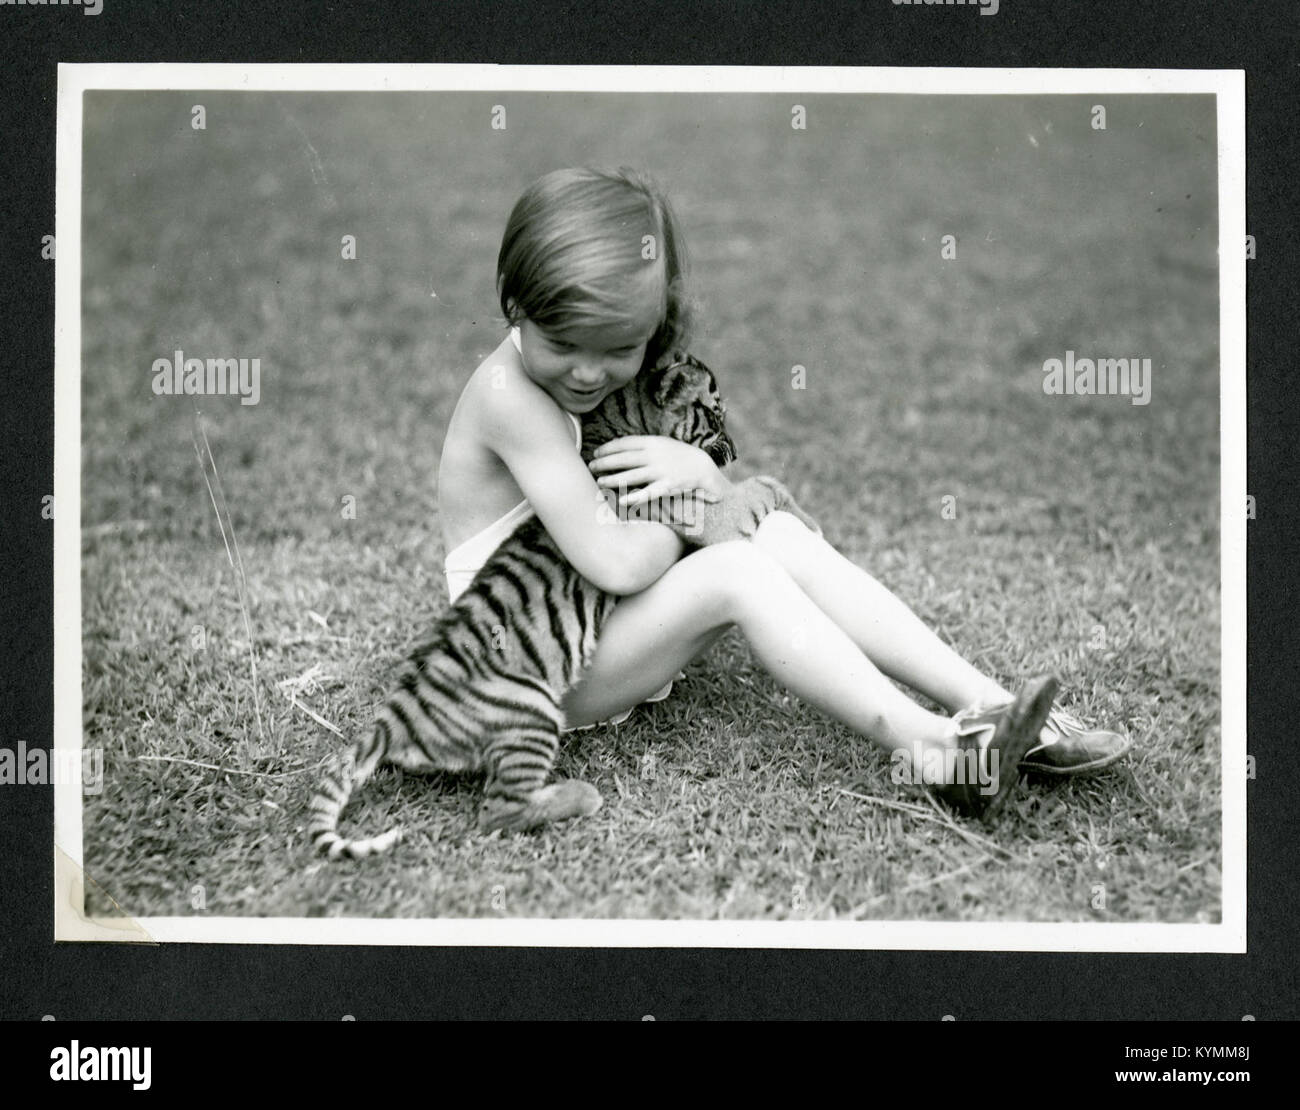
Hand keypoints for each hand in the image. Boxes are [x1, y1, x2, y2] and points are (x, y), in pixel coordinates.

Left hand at [588, 436, 724, 507]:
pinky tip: (621, 499)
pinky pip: (647, 493)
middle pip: (624, 458)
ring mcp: (661, 471)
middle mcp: (655, 455)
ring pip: (631, 475)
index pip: (625, 443)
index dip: (608, 448)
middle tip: (591, 466)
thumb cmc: (680, 457)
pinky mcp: (668, 487)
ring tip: (600, 481)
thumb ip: (644, 446)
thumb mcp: (663, 445)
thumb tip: (621, 449)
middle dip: (605, 462)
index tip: (596, 453)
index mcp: (653, 442)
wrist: (704, 469)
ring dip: (613, 479)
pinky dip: (633, 497)